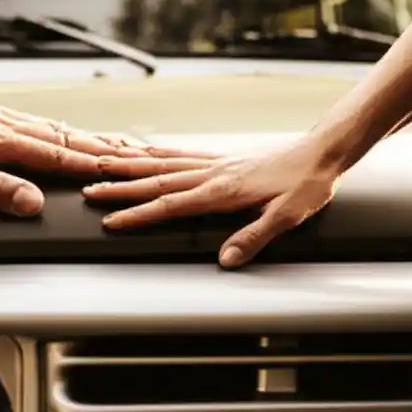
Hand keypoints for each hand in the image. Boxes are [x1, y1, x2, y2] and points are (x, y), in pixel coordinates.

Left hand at [0, 89, 145, 215]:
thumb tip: (30, 202)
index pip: (51, 157)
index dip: (87, 166)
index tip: (119, 171)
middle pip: (56, 138)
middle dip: (94, 148)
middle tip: (129, 153)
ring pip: (41, 128)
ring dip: (75, 137)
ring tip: (102, 143)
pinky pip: (22, 122)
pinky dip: (47, 129)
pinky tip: (45, 130)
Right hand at [82, 139, 339, 268]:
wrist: (322, 152)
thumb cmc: (307, 184)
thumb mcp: (287, 217)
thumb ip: (254, 238)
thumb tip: (225, 260)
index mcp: (223, 191)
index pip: (171, 205)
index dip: (139, 214)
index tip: (111, 220)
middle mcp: (212, 174)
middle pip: (156, 181)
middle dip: (120, 187)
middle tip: (89, 190)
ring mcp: (214, 163)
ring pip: (162, 164)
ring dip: (130, 166)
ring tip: (101, 165)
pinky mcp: (221, 159)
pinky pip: (179, 154)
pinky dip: (155, 153)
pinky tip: (142, 151)